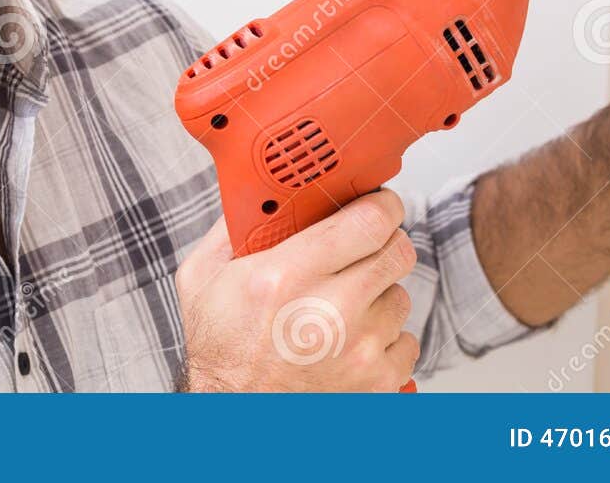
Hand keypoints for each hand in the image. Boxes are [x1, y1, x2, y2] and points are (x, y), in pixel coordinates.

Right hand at [174, 189, 419, 391]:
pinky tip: (352, 340)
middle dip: (383, 244)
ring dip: (379, 294)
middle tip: (362, 249)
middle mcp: (329, 311)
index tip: (378, 204)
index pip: (369, 221)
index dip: (381, 205)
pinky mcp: (378, 380)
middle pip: (397, 252)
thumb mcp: (203, 277)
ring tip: (343, 306)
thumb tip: (258, 194)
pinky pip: (406, 339)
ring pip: (400, 295)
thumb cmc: (222, 351)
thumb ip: (230, 228)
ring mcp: (359, 349)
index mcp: (287, 276)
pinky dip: (385, 337)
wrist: (233, 415)